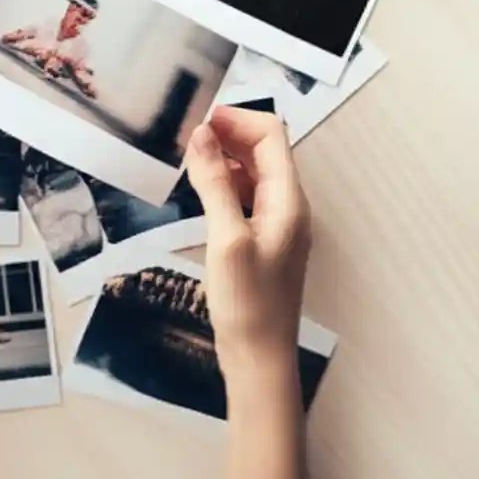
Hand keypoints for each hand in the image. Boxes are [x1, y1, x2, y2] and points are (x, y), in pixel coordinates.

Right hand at [185, 107, 309, 374]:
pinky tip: (202, 190)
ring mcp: (277, 224)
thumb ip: (214, 184)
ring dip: (226, 159)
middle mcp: (289, 207)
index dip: (237, 121)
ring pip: (254, 174)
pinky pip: (247, 198)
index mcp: (289, 201)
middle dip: (230, 135)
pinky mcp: (263, 241)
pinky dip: (225, 185)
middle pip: (265, 152)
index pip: (271, 137)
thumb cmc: (248, 303)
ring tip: (191, 158)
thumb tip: (202, 135)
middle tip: (189, 136)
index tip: (200, 120)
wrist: (259, 357)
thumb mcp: (226, 238)